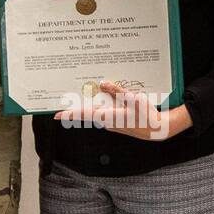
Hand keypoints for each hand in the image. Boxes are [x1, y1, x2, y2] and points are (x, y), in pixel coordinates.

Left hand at [52, 82, 191, 141]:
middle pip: (87, 112)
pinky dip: (100, 106)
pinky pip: (103, 113)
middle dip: (76, 105)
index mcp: (108, 117)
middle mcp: (106, 122)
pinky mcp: (116, 122)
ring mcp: (111, 123)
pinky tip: (103, 97)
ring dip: (90, 105)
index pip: (84, 114)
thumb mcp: (133, 98)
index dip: (69, 114)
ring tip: (84, 93)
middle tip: (64, 98)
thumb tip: (103, 83)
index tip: (56, 115)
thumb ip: (117, 90)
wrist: (157, 130)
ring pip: (96, 112)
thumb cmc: (147, 116)